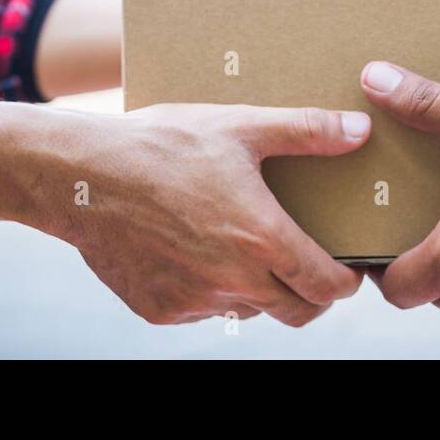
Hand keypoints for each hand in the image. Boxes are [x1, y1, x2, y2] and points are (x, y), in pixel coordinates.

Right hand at [43, 103, 371, 327]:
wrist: (79, 176)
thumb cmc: (162, 143)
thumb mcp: (239, 125)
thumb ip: (307, 130)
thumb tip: (360, 131)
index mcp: (261, 239)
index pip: (328, 287)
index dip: (347, 281)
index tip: (349, 266)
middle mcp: (233, 282)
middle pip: (298, 313)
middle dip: (314, 295)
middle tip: (310, 263)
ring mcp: (194, 301)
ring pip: (251, 311)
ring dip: (262, 290)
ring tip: (253, 248)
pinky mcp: (160, 310)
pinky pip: (204, 310)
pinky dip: (214, 290)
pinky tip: (202, 250)